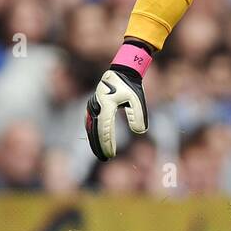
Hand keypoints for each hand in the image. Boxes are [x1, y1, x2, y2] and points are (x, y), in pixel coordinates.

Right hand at [84, 42, 151, 160]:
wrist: (121, 71)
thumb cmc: (130, 85)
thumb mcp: (137, 99)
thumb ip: (138, 115)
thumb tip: (139, 132)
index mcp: (106, 104)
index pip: (105, 128)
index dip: (107, 143)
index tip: (112, 155)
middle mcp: (96, 105)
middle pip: (95, 131)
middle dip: (99, 146)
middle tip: (105, 159)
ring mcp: (92, 105)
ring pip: (91, 128)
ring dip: (94, 141)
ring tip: (100, 154)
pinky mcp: (92, 106)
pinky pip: (90, 123)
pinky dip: (93, 134)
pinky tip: (96, 142)